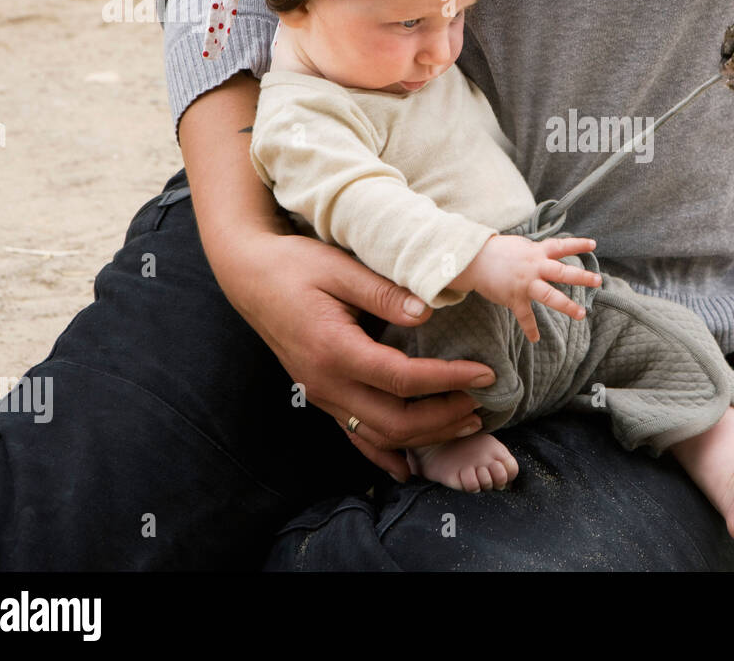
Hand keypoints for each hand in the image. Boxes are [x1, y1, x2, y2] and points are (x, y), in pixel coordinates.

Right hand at [207, 225, 496, 482]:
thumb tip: (428, 311)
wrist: (249, 276)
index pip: (402, 378)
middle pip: (394, 421)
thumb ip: (385, 292)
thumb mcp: (341, 268)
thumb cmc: (295, 265)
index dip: (448, 380)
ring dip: (425, 436)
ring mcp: (321, 395)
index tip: (484, 373)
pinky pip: (355, 436)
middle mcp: (326, 382)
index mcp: (334, 349)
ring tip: (465, 423)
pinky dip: (384, 455)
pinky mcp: (320, 396)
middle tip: (481, 403)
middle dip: (443, 417)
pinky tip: (408, 468)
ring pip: (378, 435)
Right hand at [457, 235, 601, 342]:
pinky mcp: (514, 298)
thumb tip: (549, 252)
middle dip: (582, 277)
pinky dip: (530, 329)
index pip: (561, 246)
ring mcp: (525, 284)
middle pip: (562, 272)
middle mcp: (534, 267)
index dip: (577, 245)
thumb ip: (536, 251)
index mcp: (536, 252)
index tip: (593, 244)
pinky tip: (536, 338)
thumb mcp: (520, 245)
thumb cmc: (496, 251)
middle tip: (598, 281)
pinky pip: (525, 316)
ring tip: (581, 313)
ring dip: (567, 305)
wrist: (473, 260)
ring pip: (550, 295)